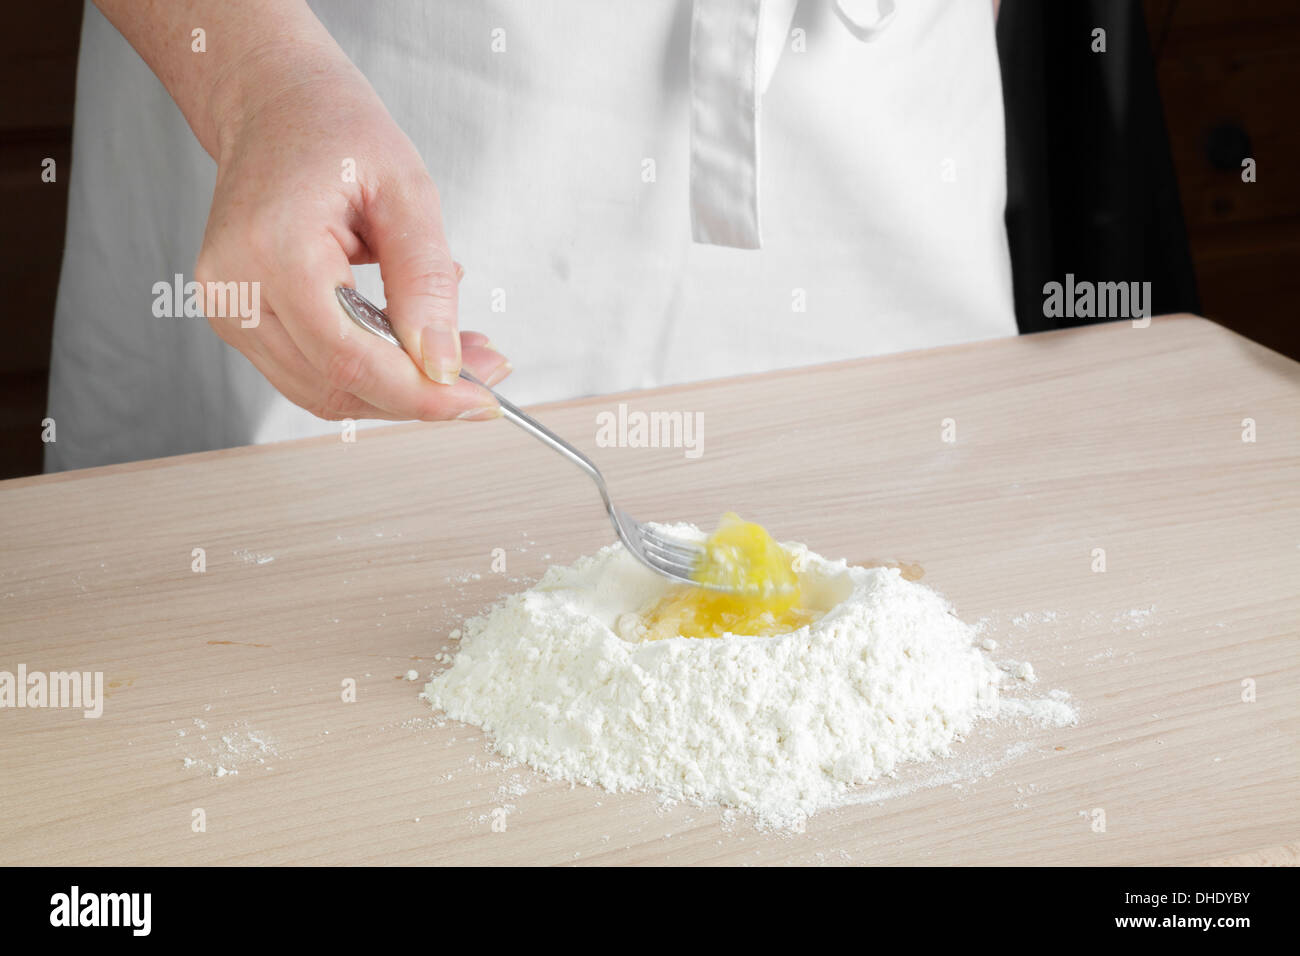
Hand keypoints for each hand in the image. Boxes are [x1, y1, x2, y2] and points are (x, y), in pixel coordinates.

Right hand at [194, 49, 507, 421]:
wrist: (275, 107)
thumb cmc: (335, 131)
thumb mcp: (407, 191)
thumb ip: (425, 281)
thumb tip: (442, 365)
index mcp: (271, 248)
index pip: (349, 358)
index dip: (420, 394)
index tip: (480, 399)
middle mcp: (236, 289)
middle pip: (337, 386)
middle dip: (420, 395)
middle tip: (486, 372)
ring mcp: (230, 310)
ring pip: (324, 394)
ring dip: (398, 390)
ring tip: (459, 356)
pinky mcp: (240, 321)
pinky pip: (312, 374)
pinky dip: (371, 375)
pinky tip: (413, 347)